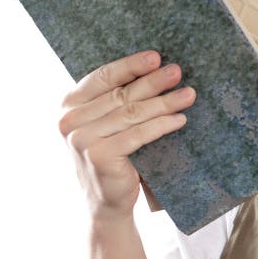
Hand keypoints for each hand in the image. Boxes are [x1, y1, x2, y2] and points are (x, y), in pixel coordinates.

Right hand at [58, 50, 195, 221]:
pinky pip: (139, 134)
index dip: (130, 65)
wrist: (106, 201)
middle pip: (121, 94)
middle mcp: (69, 121)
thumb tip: (156, 65)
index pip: (102, 76)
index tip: (156, 57)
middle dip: (154, 81)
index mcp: (69, 105)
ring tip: (188, 95)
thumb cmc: (113, 152)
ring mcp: (81, 140)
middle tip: (178, 72)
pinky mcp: (99, 156)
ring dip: (165, 102)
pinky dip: (162, 125)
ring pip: (132, 113)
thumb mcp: (107, 122)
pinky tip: (180, 119)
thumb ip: (116, 97)